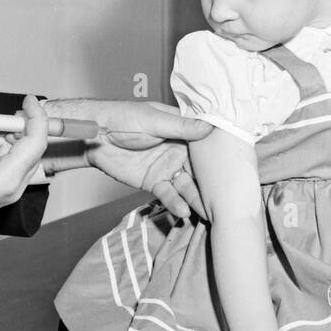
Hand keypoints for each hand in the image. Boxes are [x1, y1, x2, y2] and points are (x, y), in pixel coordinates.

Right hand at [0, 89, 47, 266]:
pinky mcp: (0, 189)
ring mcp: (8, 190)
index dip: (35, 116)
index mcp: (7, 179)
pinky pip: (2, 159)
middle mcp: (13, 187)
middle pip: (23, 144)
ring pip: (10, 150)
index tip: (28, 100)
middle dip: (1, 128)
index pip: (36, 141)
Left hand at [41, 99, 211, 218]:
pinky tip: (183, 210)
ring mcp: (167, 168)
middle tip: (226, 200)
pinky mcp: (154, 182)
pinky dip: (175, 202)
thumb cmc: (123, 118)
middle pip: (200, 170)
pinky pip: (168, 194)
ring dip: (195, 198)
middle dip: (211, 185)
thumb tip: (209, 127)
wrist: (95, 136)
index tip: (235, 169)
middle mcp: (179, 151)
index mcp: (183, 131)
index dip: (219, 157)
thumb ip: (181, 127)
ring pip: (186, 185)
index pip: (206, 145)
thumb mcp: (154, 120)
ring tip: (205, 212)